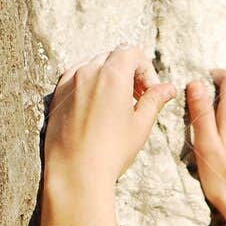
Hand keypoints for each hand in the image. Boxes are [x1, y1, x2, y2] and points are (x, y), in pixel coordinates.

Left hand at [44, 45, 175, 188]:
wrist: (76, 173)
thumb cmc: (111, 152)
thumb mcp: (140, 126)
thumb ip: (154, 101)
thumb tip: (168, 88)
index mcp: (113, 75)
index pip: (131, 52)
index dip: (145, 69)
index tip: (149, 92)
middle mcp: (88, 71)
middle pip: (112, 57)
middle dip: (127, 72)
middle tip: (135, 99)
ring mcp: (70, 81)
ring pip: (92, 66)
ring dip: (107, 78)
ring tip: (114, 106)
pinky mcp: (57, 94)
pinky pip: (75, 78)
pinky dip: (88, 85)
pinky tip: (94, 110)